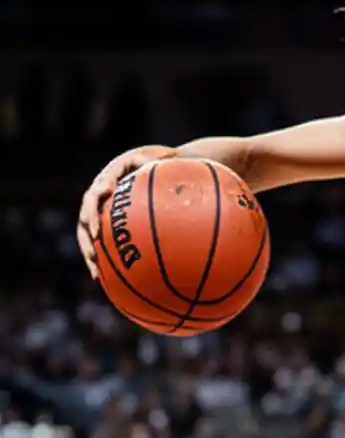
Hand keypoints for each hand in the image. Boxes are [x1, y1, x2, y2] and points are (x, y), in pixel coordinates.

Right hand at [77, 145, 175, 279]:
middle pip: (86, 216)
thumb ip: (158, 160)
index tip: (99, 218)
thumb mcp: (161, 156)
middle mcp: (100, 194)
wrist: (160, 167)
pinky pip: (101, 243)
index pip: (98, 191)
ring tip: (96, 273)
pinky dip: (102, 260)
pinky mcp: (107, 224)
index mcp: (110, 177)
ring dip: (90, 253)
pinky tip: (107, 280)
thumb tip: (165, 158)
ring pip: (88, 234)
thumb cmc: (163, 162)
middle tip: (94, 250)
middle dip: (88, 234)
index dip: (96, 202)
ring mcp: (101, 210)